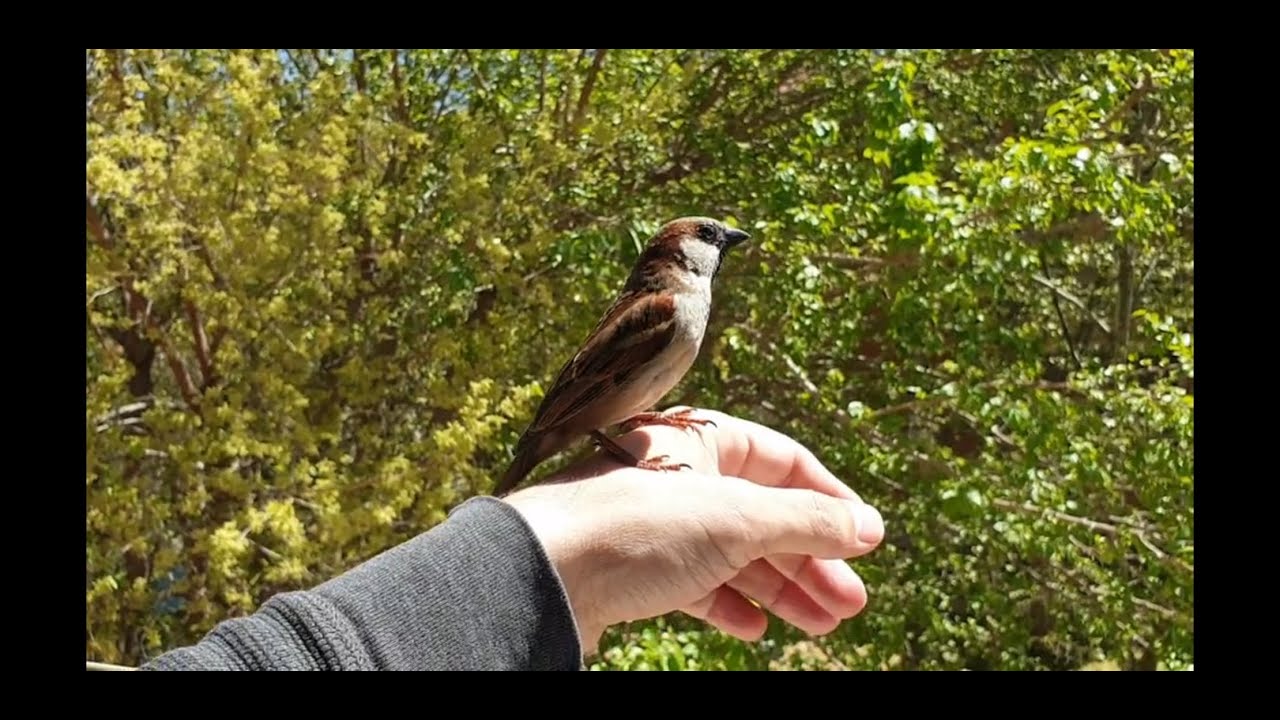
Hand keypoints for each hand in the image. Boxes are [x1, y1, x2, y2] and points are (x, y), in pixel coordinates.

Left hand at [501, 407, 884, 653]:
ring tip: (822, 624)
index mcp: (701, 442)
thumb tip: (869, 527)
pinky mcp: (633, 568)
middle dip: (812, 559)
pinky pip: (694, 582)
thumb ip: (806, 523)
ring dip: (781, 588)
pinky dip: (729, 604)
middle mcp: (679, 477)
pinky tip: (755, 630)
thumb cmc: (636, 527)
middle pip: (763, 515)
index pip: (783, 462)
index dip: (829, 501)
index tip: (867, 541)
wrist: (540, 571)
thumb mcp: (738, 520)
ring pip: (733, 554)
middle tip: (851, 603)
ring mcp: (655, 524)